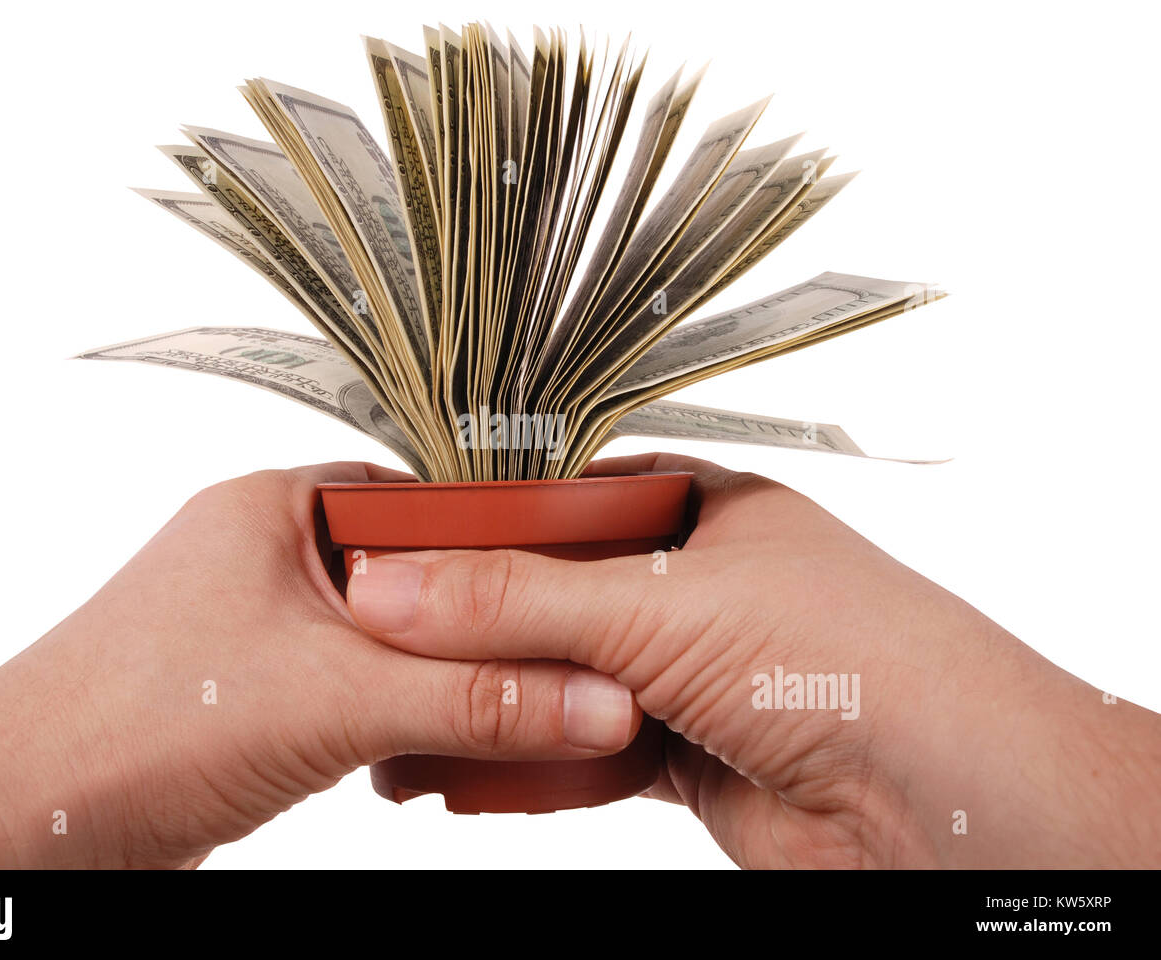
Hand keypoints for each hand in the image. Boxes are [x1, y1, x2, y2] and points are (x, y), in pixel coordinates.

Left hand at [0, 463, 640, 867]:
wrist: (26, 828)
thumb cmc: (135, 726)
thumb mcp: (341, 702)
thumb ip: (478, 702)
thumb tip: (593, 701)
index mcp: (271, 507)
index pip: (418, 499)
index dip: (496, 540)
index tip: (566, 579)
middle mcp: (260, 554)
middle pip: (408, 573)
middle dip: (468, 623)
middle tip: (545, 653)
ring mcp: (251, 624)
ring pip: (381, 635)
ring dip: (431, 674)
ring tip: (494, 703)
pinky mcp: (246, 689)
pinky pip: (347, 683)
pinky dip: (390, 711)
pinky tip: (421, 744)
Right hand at [347, 452, 1160, 867]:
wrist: (943, 804)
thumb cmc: (854, 657)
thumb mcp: (658, 606)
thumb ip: (518, 602)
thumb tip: (397, 589)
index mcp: (702, 510)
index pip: (564, 502)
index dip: (481, 526)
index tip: (399, 549)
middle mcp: (696, 585)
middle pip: (555, 597)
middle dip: (472, 629)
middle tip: (380, 642)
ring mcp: (690, 671)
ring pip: (563, 679)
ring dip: (490, 705)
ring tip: (398, 723)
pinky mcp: (687, 752)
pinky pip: (584, 749)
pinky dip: (529, 763)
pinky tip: (463, 772)